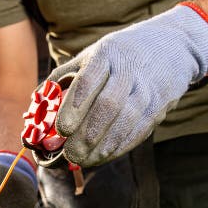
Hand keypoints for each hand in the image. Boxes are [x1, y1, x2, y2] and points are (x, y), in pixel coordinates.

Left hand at [50, 3, 207, 166]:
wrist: (172, 47)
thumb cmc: (119, 55)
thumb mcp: (91, 54)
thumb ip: (63, 77)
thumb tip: (35, 105)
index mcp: (106, 54)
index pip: (89, 81)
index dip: (74, 108)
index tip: (62, 129)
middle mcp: (129, 71)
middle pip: (108, 106)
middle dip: (87, 134)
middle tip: (69, 154)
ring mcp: (147, 90)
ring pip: (125, 123)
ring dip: (102, 147)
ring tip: (82, 160)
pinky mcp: (159, 108)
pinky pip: (137, 132)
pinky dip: (117, 148)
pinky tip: (101, 157)